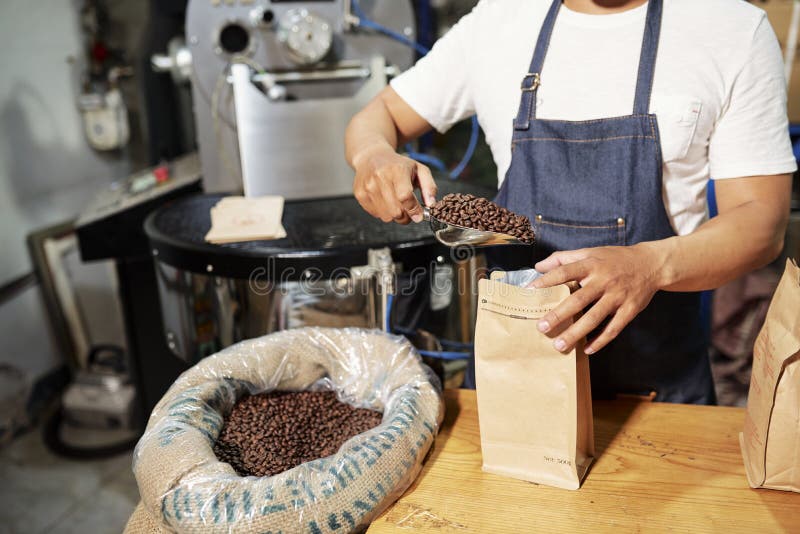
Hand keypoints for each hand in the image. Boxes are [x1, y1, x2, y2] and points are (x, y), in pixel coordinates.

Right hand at [352, 144, 436, 224]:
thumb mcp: (419, 169)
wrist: (371, 156)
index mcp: (397, 170)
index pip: (405, 197)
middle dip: (406, 216)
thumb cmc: (398, 164)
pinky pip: (376, 215)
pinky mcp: (360, 194)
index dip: (414, 210)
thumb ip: (429, 186)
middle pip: (396, 211)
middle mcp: (380, 177)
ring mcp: (368, 186)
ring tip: (396, 202)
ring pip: (386, 216)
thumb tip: (431, 204)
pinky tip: (385, 200)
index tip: (419, 216)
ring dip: (395, 215)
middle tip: (409, 210)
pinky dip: (384, 212)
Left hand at [531, 244, 665, 354]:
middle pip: (578, 300)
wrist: (651, 264)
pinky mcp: (630, 309)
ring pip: (594, 318)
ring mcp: (618, 296)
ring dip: (576, 333)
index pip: (565, 272)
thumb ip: (563, 258)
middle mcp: (604, 281)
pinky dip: (600, 340)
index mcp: (591, 265)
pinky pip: (614, 328)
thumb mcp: (590, 252)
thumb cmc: (615, 258)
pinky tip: (586, 349)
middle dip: (558, 315)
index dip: (547, 281)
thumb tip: (538, 267)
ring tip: (559, 345)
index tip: (530, 291)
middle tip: (542, 327)